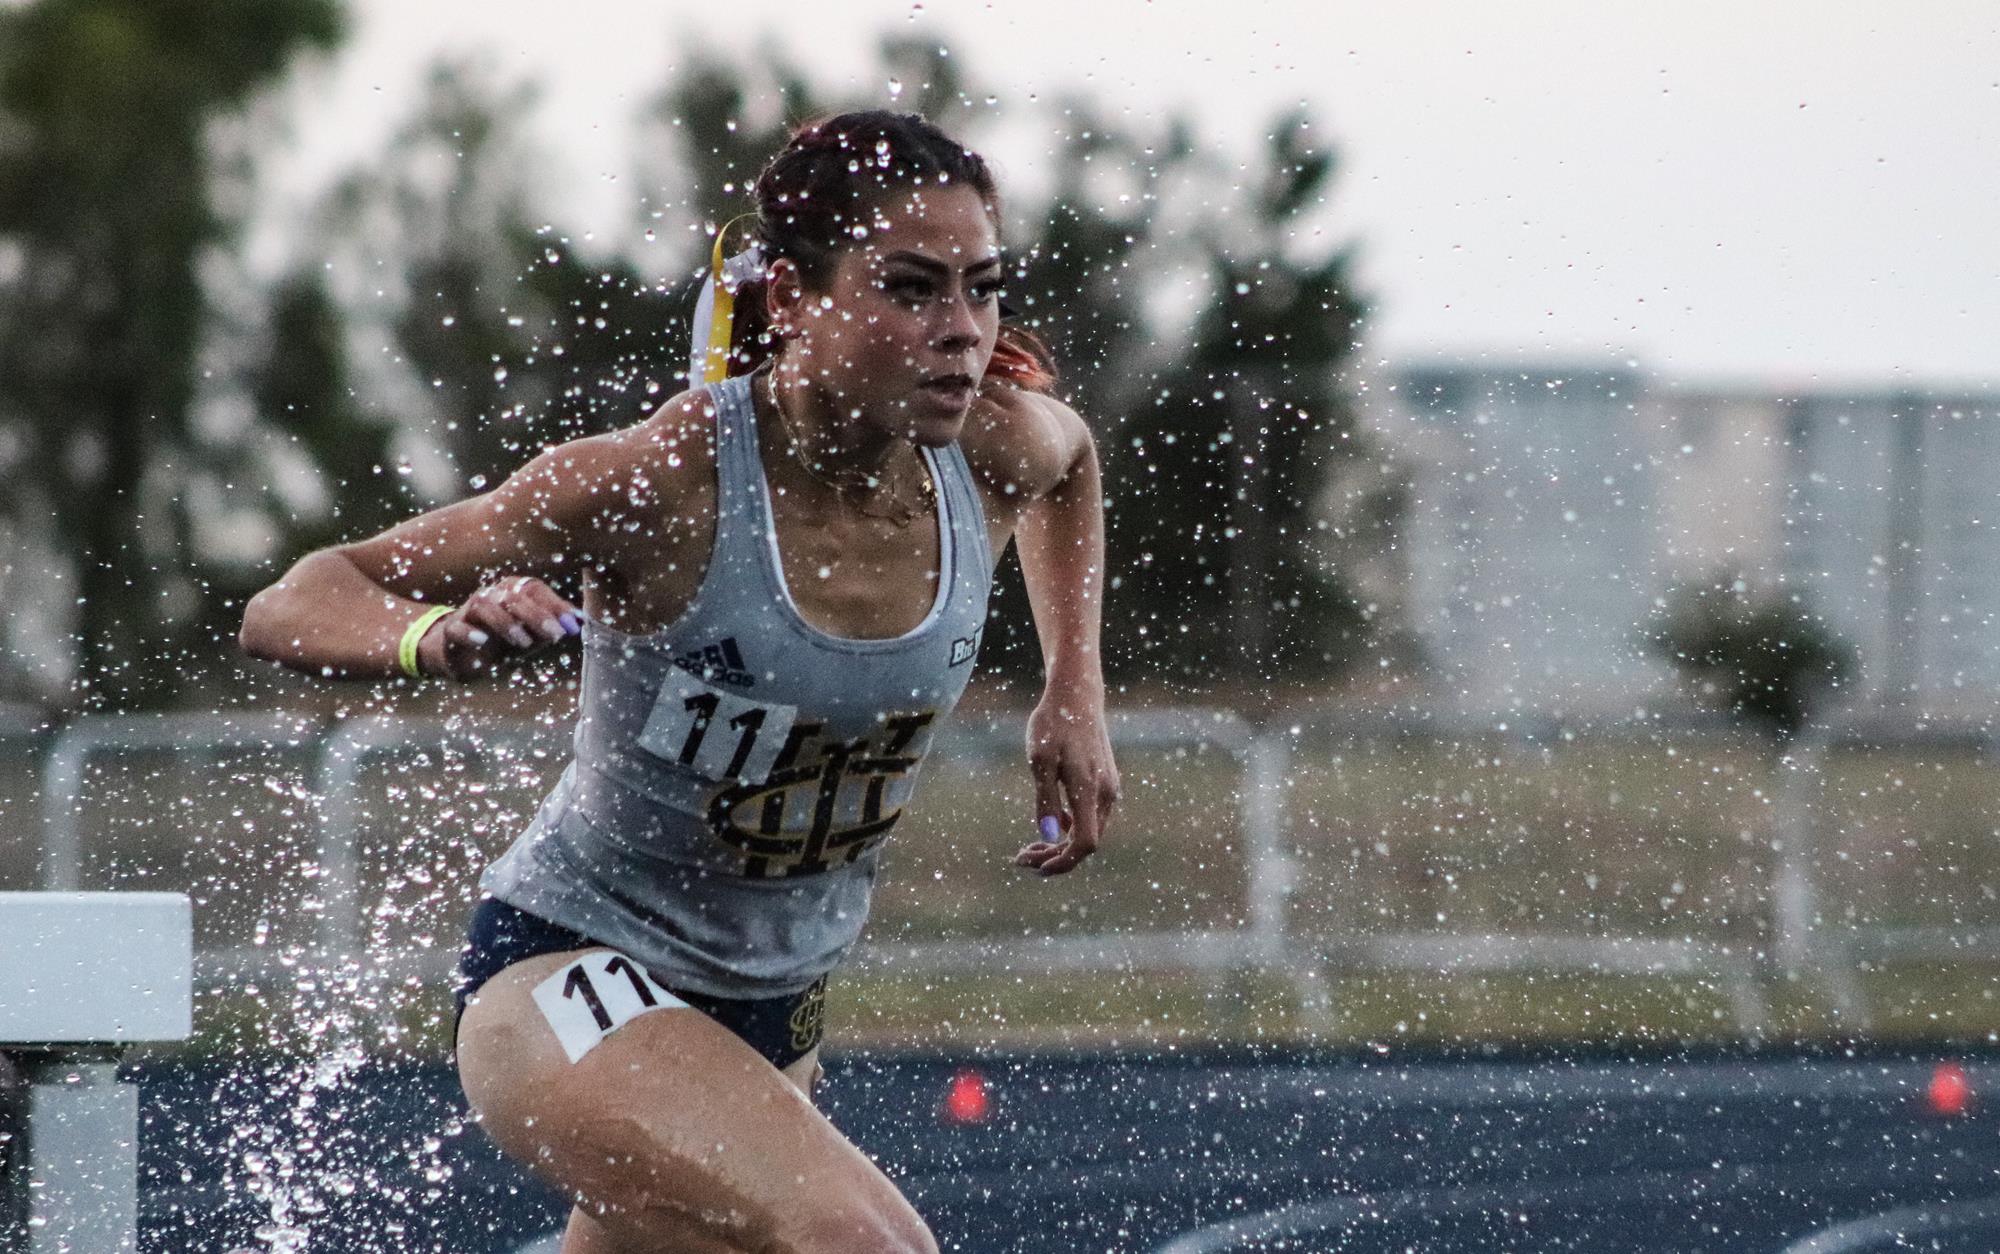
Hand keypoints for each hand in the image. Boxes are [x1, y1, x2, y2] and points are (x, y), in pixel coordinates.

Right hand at [415, 575, 582, 681]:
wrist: (461, 654)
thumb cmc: (502, 641)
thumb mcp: (530, 636)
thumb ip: (551, 629)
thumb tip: (579, 622)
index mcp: (512, 591)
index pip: (535, 589)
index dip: (555, 605)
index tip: (572, 625)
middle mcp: (491, 595)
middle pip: (514, 596)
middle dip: (538, 615)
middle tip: (556, 635)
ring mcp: (468, 611)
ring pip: (485, 606)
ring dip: (507, 624)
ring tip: (523, 643)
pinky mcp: (451, 630)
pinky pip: (457, 627)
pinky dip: (470, 633)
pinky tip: (483, 641)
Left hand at [1016, 691, 1118, 875]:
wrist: (1077, 695)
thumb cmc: (1053, 724)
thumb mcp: (1040, 760)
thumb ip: (1046, 799)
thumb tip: (1050, 835)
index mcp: (1090, 789)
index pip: (1085, 844)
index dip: (1062, 863)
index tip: (1034, 867)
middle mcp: (1105, 793)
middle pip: (1086, 843)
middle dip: (1054, 857)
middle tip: (1020, 858)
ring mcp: (1108, 789)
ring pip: (1089, 832)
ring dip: (1061, 846)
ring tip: (1028, 847)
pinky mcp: (1104, 783)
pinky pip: (1090, 818)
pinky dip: (1070, 829)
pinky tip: (1049, 827)